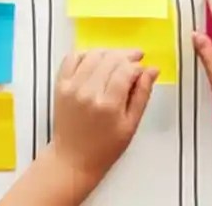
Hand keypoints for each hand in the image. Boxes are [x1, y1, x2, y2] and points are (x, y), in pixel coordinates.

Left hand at [49, 49, 157, 183]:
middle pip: (111, 58)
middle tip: (134, 60)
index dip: (138, 66)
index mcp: (109, 105)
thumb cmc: (106, 147)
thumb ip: (143, 95)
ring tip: (117, 61)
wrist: (73, 158)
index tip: (142, 71)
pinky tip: (95, 61)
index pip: (126, 70)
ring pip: (93, 54)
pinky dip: (86, 54)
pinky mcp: (60, 85)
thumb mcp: (131, 125)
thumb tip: (152, 69)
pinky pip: (72, 57)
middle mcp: (88, 92)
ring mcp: (71, 87)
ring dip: (108, 53)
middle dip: (126, 56)